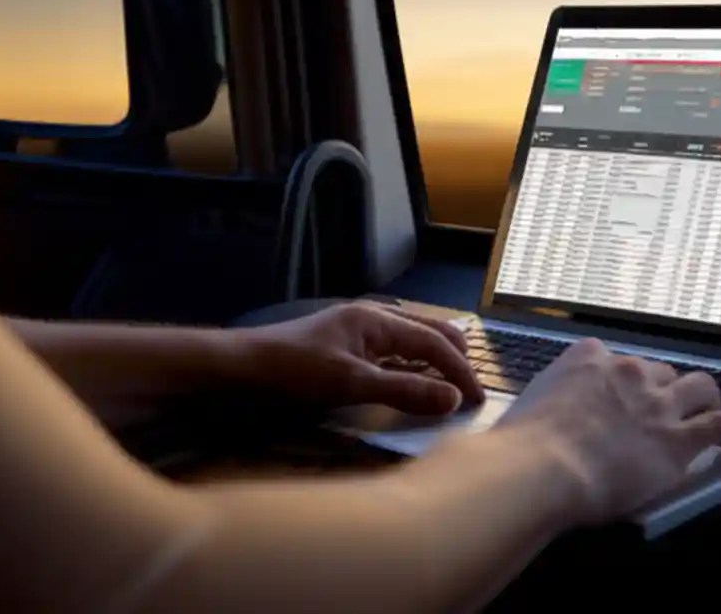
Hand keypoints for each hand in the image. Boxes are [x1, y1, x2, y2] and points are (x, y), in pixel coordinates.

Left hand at [233, 303, 482, 414]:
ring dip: (437, 363)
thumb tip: (453, 399)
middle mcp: (375, 319)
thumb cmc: (293, 371)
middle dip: (456, 361)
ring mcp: (361, 332)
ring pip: (414, 343)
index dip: (461, 373)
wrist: (240, 368)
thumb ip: (403, 391)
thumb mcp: (350, 384)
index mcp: (380, 320)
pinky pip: (396, 353)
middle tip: (473, 394)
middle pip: (432, 334)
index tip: (479, 401)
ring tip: (453, 389)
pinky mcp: (348, 347)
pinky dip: (415, 368)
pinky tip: (415, 385)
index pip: (437, 344)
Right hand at [497, 338, 720, 525]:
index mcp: (587, 358)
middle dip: (662, 390)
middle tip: (658, 414)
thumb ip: (545, 403)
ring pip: (698, 387)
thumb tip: (535, 422)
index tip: (618, 397)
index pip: (614, 360)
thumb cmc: (521, 447)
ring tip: (709, 411)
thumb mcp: (526, 407)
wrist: (542, 469)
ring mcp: (657, 404)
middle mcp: (628, 372)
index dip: (621, 381)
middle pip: (659, 372)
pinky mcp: (678, 439)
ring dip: (704, 398)